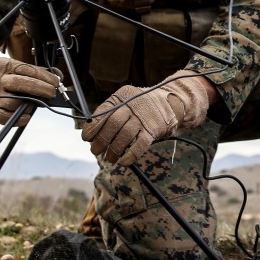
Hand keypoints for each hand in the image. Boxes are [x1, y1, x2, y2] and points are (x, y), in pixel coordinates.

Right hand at [0, 56, 61, 124]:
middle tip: (52, 93)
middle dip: (41, 88)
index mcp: (1, 65)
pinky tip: (27, 114)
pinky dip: (22, 118)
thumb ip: (36, 72)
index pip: (26, 69)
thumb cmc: (4, 80)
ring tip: (32, 103)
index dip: (44, 76)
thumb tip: (59, 76)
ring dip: (30, 104)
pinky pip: (9, 118)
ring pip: (16, 102)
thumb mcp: (16, 69)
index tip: (56, 82)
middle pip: (21, 83)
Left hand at [80, 72, 214, 166]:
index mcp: (122, 97)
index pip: (103, 112)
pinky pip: (139, 145)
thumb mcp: (126, 100)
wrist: (172, 101)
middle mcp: (133, 105)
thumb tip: (91, 133)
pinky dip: (130, 156)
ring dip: (114, 151)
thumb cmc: (143, 105)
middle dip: (101, 140)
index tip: (86, 138)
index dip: (92, 127)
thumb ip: (111, 112)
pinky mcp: (154, 130)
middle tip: (96, 151)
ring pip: (125, 136)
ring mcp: (144, 118)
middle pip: (113, 124)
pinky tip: (123, 162)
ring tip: (109, 158)